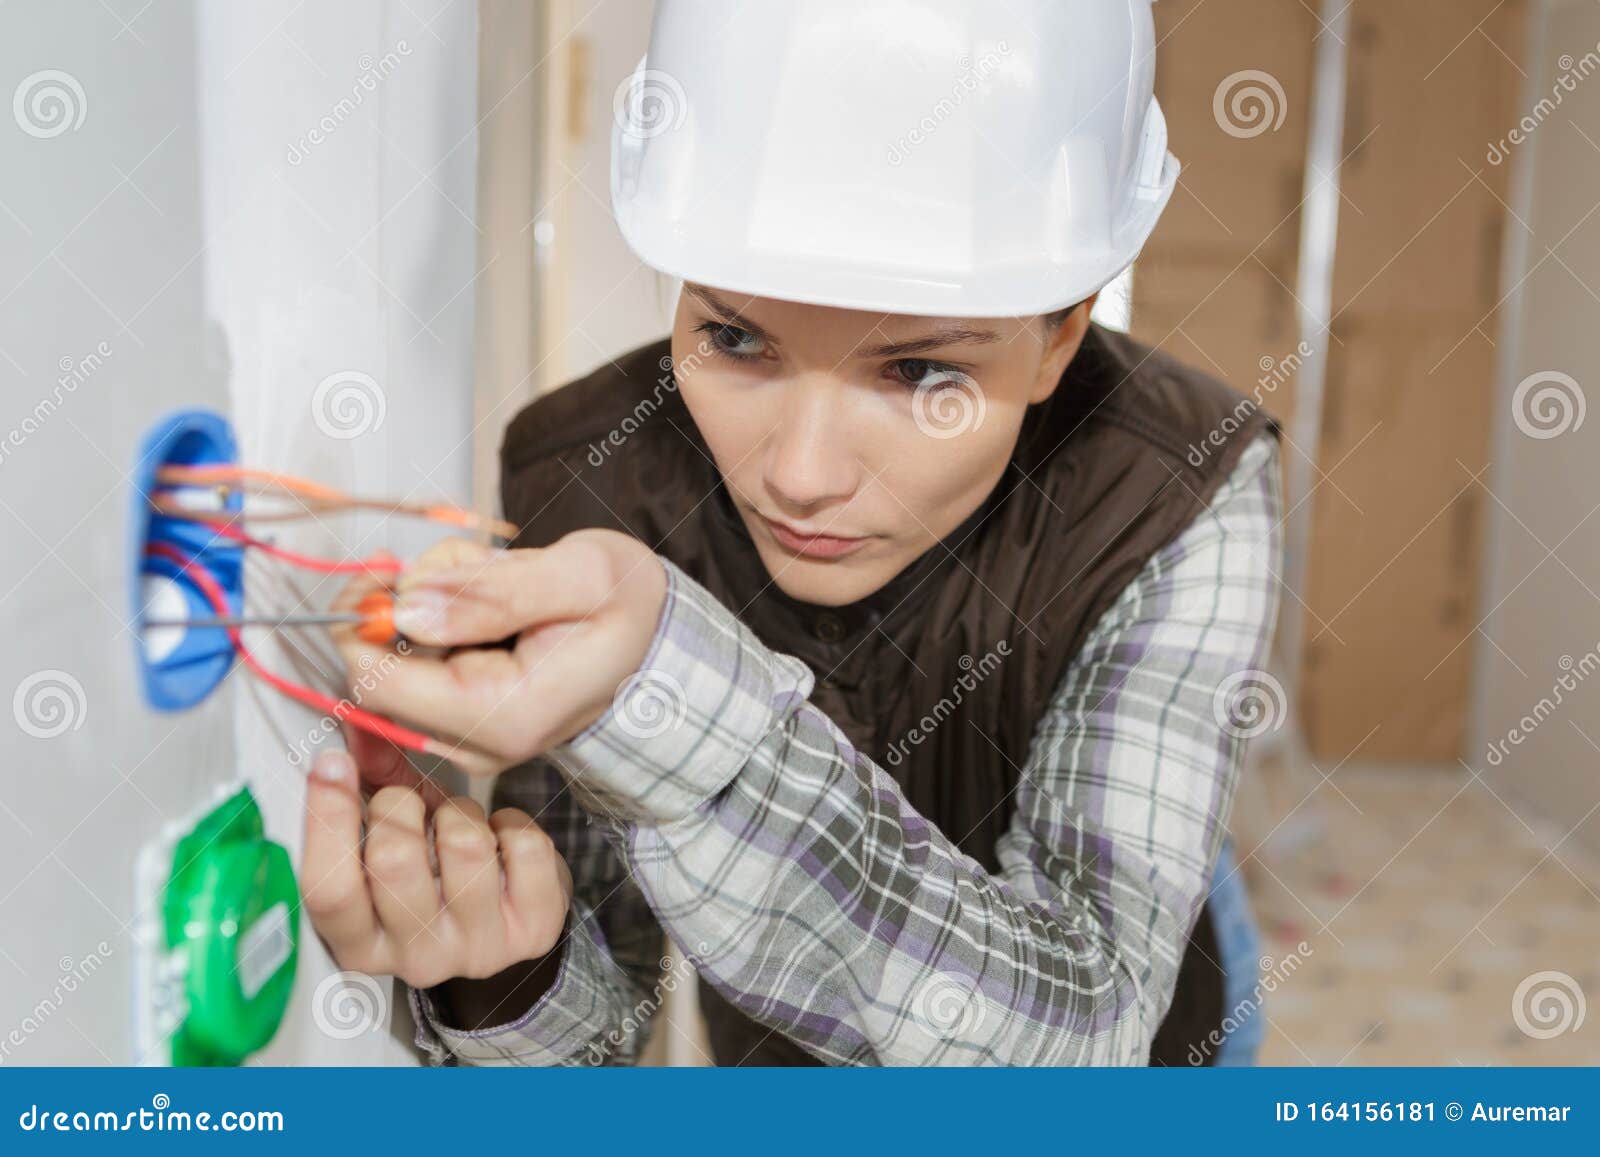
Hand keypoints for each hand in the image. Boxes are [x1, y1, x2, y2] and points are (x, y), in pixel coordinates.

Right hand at [301, 750, 571, 989]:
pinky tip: (501, 840)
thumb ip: (370, 787)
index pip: (329, 889)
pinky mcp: (533, 933)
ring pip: (464, 843)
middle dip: (402, 807)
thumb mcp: (392, 838)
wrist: (507, 914)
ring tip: (460, 826)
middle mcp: (416, 959)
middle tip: (412, 808)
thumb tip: (359, 726)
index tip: (333, 762)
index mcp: (361, 944)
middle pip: (393, 859)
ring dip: (462, 813)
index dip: (327, 819)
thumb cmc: (435, 871)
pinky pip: (524, 846)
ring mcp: (478, 951)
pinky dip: (513, 824)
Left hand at [332, 528, 667, 776]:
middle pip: (383, 667)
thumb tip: (403, 609)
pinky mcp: (463, 720)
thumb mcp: (580, 575)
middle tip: (474, 568)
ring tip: (501, 584)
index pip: (379, 682)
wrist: (655, 638)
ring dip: (435, 601)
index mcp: (507, 714)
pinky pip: (419, 661)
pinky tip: (494, 607)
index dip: (364, 619)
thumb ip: (490, 593)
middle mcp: (480, 742)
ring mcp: (469, 736)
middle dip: (414, 600)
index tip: (386, 568)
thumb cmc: (629, 606)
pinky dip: (444, 618)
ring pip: (400, 657)